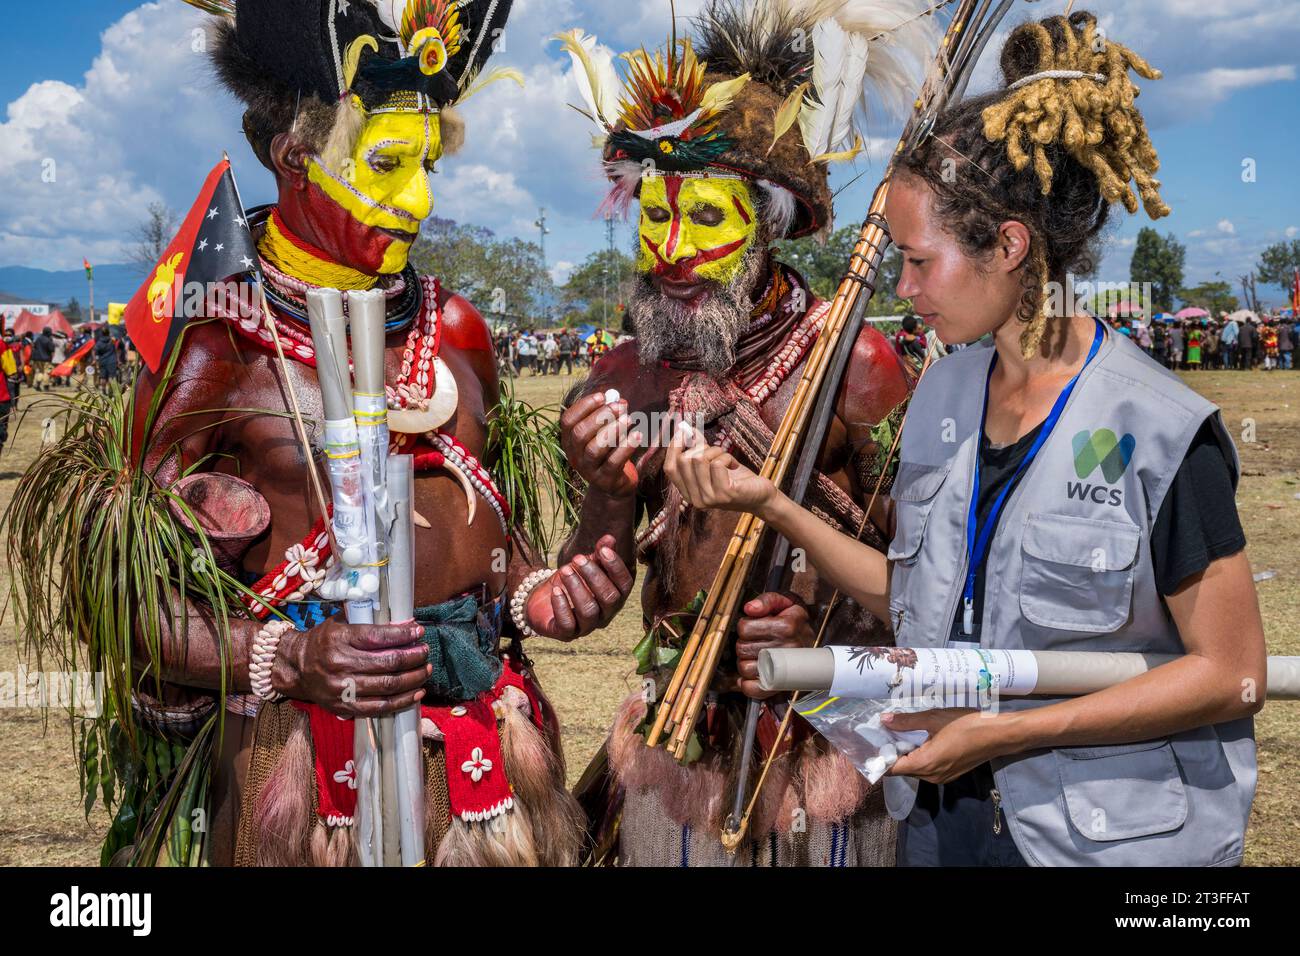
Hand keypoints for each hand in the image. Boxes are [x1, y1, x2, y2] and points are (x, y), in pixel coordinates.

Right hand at [272, 617, 430, 717]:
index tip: (419, 632)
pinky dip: (402, 701)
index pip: (377, 637)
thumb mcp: (339, 623)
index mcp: (339, 639)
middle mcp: (340, 664)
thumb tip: (403, 623)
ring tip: (425, 670)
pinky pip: (380, 707)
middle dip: (413, 657)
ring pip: (387, 686)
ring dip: (413, 678)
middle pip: (387, 663)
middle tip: (425, 652)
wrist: (295, 668)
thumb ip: (366, 620)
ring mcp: (342, 688)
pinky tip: (417, 692)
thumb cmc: (322, 642)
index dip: (403, 635)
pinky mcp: (344, 706)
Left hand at [524, 534, 634, 640]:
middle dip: (594, 576)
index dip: (616, 567)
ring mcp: (587, 626)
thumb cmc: (571, 581)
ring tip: (564, 570)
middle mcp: (606, 614)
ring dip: (577, 588)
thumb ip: (599, 553)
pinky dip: (561, 606)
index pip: (625, 585)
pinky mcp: (567, 634)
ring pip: (589, 610)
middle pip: (609, 598)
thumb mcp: (584, 565)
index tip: (603, 550)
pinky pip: (567, 624)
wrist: (543, 600)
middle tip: (577, 558)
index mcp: (615, 597)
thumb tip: (610, 538)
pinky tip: (555, 590)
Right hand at [560, 391, 639, 497]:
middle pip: (580, 434)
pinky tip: (638, 435)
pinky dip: (626, 447)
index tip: (602, 396)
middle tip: (619, 406)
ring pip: (594, 449)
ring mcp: (588, 470)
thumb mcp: (605, 433)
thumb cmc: (609, 452)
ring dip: (613, 431)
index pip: (568, 421)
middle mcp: (575, 456)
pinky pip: (613, 463)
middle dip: (600, 416)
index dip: (583, 406)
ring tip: (629, 419)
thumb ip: (608, 416)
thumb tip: (619, 399)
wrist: (615, 484)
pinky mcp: (604, 480)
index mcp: (570, 441)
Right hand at [663, 423, 777, 516]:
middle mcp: (695, 499)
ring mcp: (709, 498)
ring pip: (699, 460)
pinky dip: (727, 457)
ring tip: (726, 458)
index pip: (669, 469)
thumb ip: (698, 450)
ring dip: (715, 451)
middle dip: (700, 447)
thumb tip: (686, 429)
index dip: (673, 448)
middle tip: (715, 450)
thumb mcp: (714, 464)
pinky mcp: (724, 494)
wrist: (761, 497)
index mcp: (688, 494)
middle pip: (683, 461)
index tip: (682, 432)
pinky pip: (717, 464)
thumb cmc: (737, 479)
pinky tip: (734, 465)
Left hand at [725, 592, 812, 699]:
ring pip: (745, 668)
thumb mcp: (785, 601)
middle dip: (744, 643)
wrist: (814, 639)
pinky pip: (754, 689)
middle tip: (755, 640)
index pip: (744, 628)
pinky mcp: (780, 684)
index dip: (745, 626)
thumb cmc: (795, 619)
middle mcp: (784, 648)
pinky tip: (752, 674)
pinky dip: (747, 684)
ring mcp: (782, 668)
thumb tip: (749, 608)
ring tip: (756, 654)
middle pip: (742, 648)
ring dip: (745, 661)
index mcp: (784, 627)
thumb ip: (766, 600)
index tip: (754, 626)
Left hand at [883, 708, 1010, 783]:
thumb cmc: (966, 724)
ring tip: (897, 733)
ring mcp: (941, 777)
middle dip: (890, 752)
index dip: (878, 757)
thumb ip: (906, 720)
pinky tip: (917, 739)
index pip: (891, 769)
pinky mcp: (949, 774)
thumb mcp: (933, 718)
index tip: (868, 743)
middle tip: (881, 733)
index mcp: (924, 764)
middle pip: (902, 769)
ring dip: (905, 753)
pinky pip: (926, 768)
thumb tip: (884, 720)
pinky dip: (918, 756)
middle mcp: (931, 776)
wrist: (998, 735)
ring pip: (914, 768)